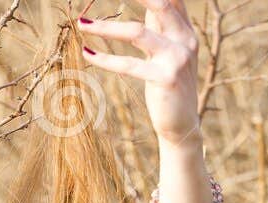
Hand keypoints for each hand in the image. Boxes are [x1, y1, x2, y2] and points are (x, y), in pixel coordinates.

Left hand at [77, 1, 201, 145]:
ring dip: (106, 27)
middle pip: (160, 4)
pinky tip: (88, 54)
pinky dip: (104, 60)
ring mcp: (177, 59)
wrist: (182, 125)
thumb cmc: (169, 84)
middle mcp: (186, 40)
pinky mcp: (166, 79)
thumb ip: (160, 26)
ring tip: (82, 24)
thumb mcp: (168, 51)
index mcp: (186, 30)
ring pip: (138, 32)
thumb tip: (147, 1)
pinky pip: (129, 64)